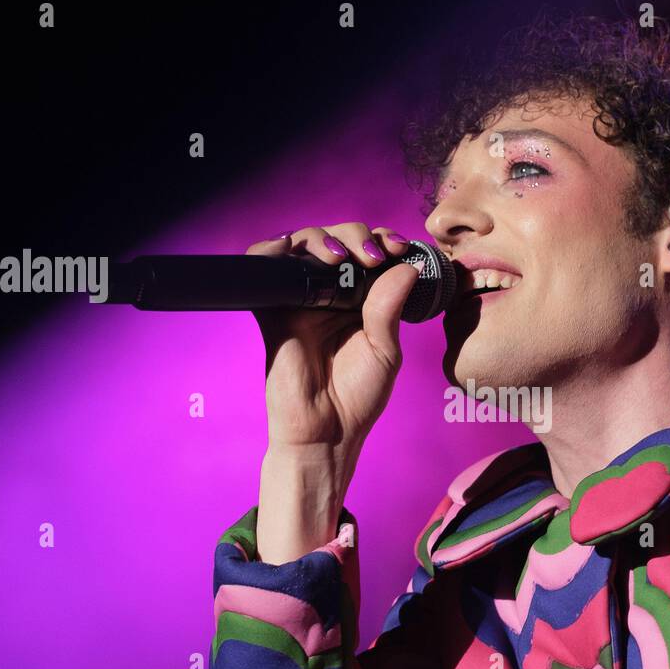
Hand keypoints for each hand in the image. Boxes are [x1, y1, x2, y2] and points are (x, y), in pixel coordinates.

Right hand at [247, 223, 420, 451]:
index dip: (383, 240)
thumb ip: (389, 307)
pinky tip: (289, 249)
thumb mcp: (385, 350)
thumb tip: (407, 266)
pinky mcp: (272, 309)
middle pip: (337, 241)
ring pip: (302, 246)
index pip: (370, 252)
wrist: (325, 432)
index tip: (401, 248)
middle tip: (373, 256)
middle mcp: (330, 293)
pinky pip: (261, 269)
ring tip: (342, 258)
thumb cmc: (357, 397)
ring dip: (322, 240)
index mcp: (362, 299)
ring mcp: (299, 299)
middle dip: (356, 236)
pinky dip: (270, 250)